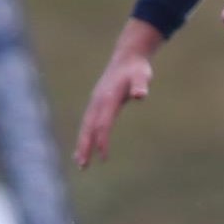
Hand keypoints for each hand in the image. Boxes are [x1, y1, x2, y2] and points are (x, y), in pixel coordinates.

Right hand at [75, 20, 162, 168]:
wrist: (127, 58)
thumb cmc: (137, 69)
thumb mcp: (142, 75)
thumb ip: (140, 85)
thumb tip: (140, 95)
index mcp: (107, 98)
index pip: (103, 123)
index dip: (102, 140)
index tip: (103, 156)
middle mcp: (98, 102)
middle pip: (88, 128)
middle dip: (85, 146)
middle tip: (83, 166)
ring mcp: (95, 103)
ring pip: (86, 127)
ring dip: (82, 144)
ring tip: (81, 163)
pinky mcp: (97, 104)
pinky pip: (89, 123)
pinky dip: (86, 136)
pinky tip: (86, 148)